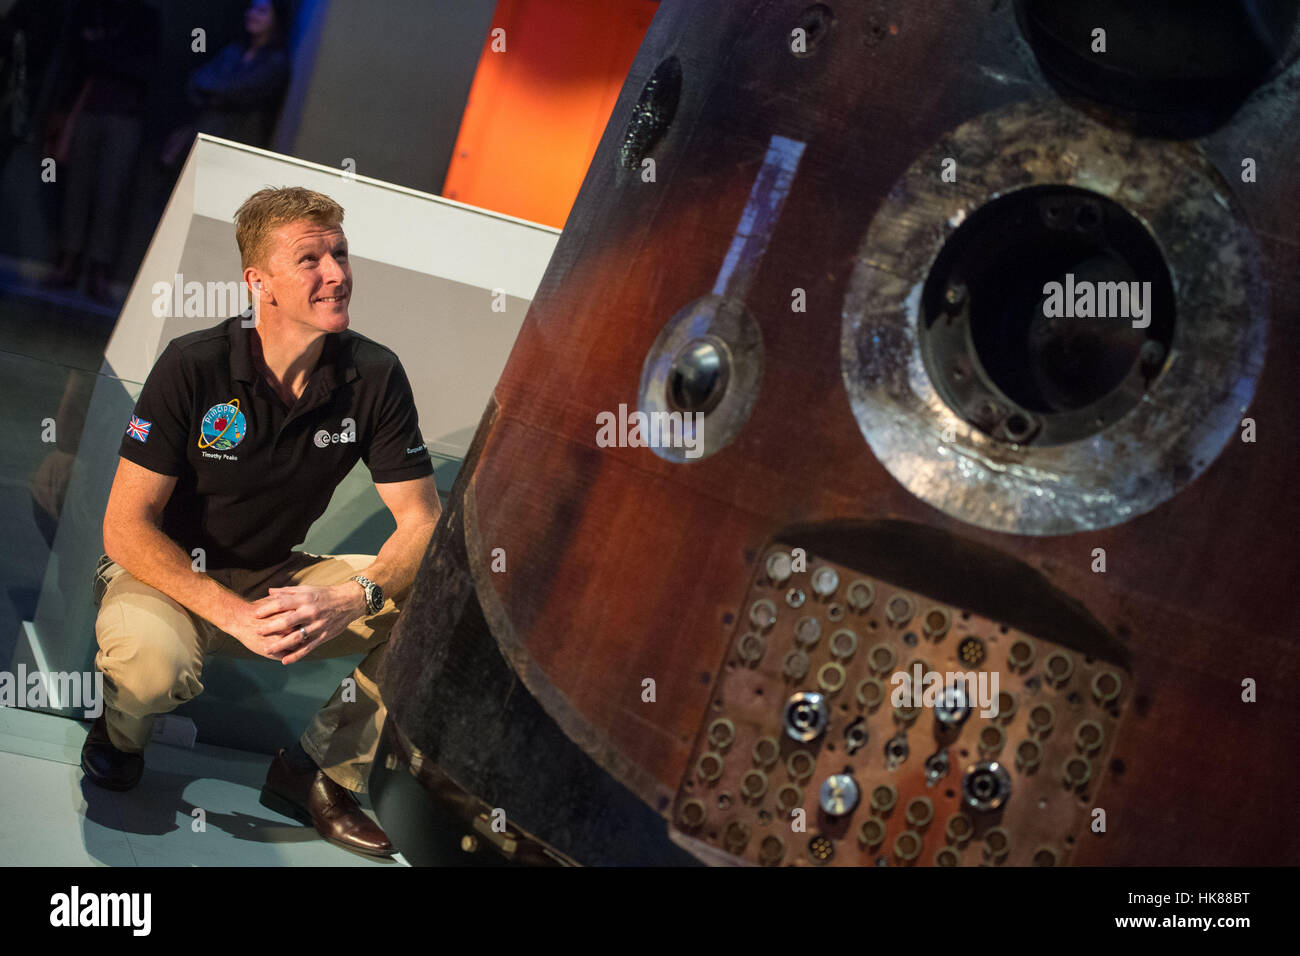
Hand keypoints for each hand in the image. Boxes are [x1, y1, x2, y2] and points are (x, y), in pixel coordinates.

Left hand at [223, 584, 366, 663]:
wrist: (350, 601)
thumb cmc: (326, 594)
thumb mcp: (308, 589)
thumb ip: (288, 591)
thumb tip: (269, 592)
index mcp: (305, 599)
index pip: (282, 603)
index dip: (268, 609)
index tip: (255, 614)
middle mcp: (311, 612)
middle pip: (287, 621)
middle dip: (271, 628)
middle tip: (258, 632)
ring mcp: (318, 625)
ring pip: (297, 637)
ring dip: (281, 645)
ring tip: (267, 649)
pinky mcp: (324, 636)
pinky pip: (308, 647)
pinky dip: (297, 655)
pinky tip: (285, 661)